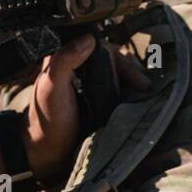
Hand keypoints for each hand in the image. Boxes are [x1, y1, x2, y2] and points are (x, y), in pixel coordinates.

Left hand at [23, 36, 150, 181]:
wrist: (46, 152)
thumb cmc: (47, 119)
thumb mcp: (52, 87)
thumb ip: (65, 60)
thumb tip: (89, 39)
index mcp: (65, 58)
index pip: (102, 48)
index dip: (120, 61)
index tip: (135, 79)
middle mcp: (78, 67)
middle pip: (113, 62)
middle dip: (131, 73)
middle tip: (145, 89)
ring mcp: (87, 84)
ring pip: (117, 75)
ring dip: (132, 83)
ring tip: (145, 95)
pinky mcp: (94, 100)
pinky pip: (116, 91)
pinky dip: (128, 94)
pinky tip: (137, 101)